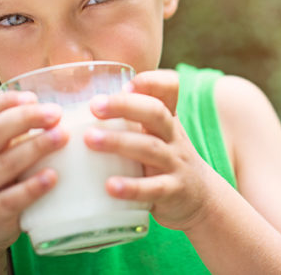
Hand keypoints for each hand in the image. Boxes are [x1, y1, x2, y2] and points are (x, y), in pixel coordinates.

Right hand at [0, 91, 67, 253]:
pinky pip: (11, 199)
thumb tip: (67, 105)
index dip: (5, 101)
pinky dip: (32, 187)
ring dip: (36, 147)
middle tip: (56, 112)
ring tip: (62, 136)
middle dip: (27, 119)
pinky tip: (52, 176)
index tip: (32, 96)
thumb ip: (20, 133)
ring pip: (6, 164)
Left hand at [85, 70, 213, 230]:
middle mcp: (173, 137)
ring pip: (150, 147)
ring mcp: (175, 164)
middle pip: (155, 112)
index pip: (169, 89)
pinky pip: (153, 188)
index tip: (126, 82)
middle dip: (124, 105)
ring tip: (89, 139)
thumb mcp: (158, 135)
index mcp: (166, 120)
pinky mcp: (173, 192)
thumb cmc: (166, 162)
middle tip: (94, 106)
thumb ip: (130, 119)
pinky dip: (132, 187)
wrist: (203, 199)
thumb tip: (77, 107)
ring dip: (118, 141)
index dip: (151, 81)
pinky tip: (109, 186)